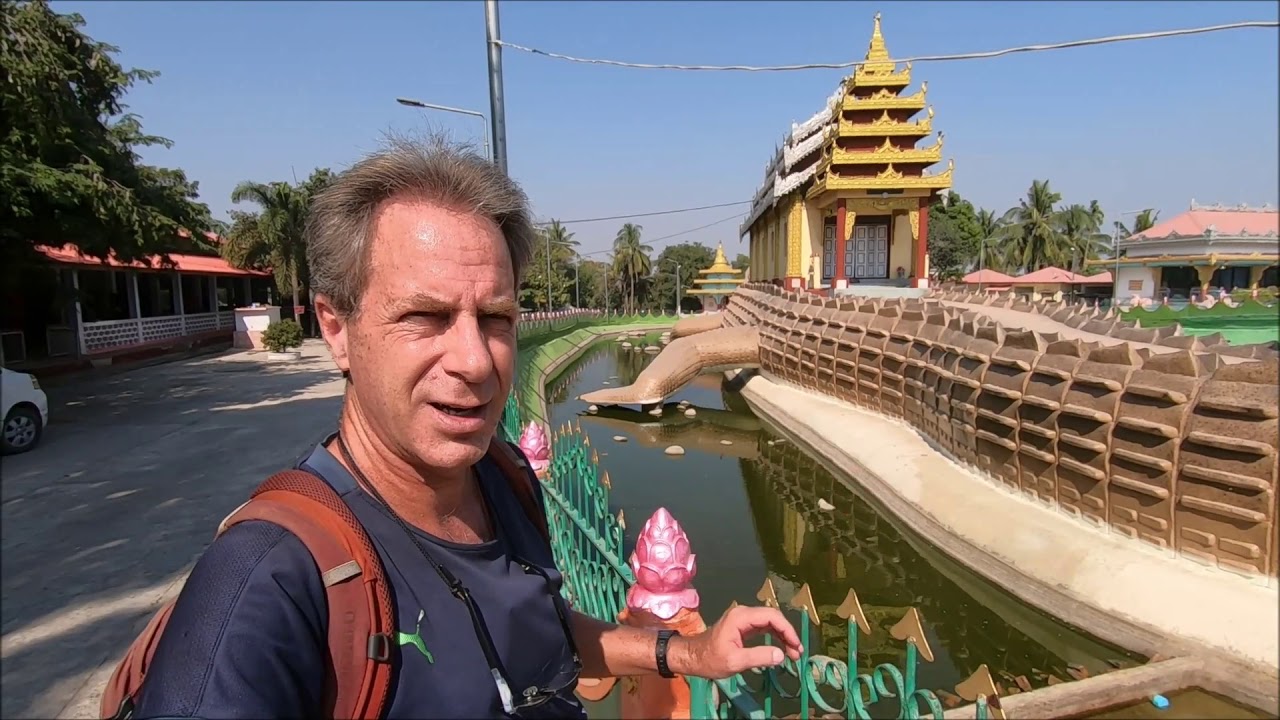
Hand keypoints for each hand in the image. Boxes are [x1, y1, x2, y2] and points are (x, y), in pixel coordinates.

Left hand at [673, 605, 803, 678]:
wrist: (693, 658)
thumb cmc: (710, 659)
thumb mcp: (735, 661)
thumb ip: (758, 657)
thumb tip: (781, 655)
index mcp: (741, 617)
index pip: (771, 617)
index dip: (787, 630)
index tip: (796, 646)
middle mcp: (744, 613)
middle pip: (773, 618)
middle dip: (788, 634)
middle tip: (797, 653)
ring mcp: (744, 619)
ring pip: (770, 623)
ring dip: (783, 636)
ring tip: (793, 654)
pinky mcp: (744, 626)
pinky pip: (765, 628)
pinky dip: (775, 637)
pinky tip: (782, 649)